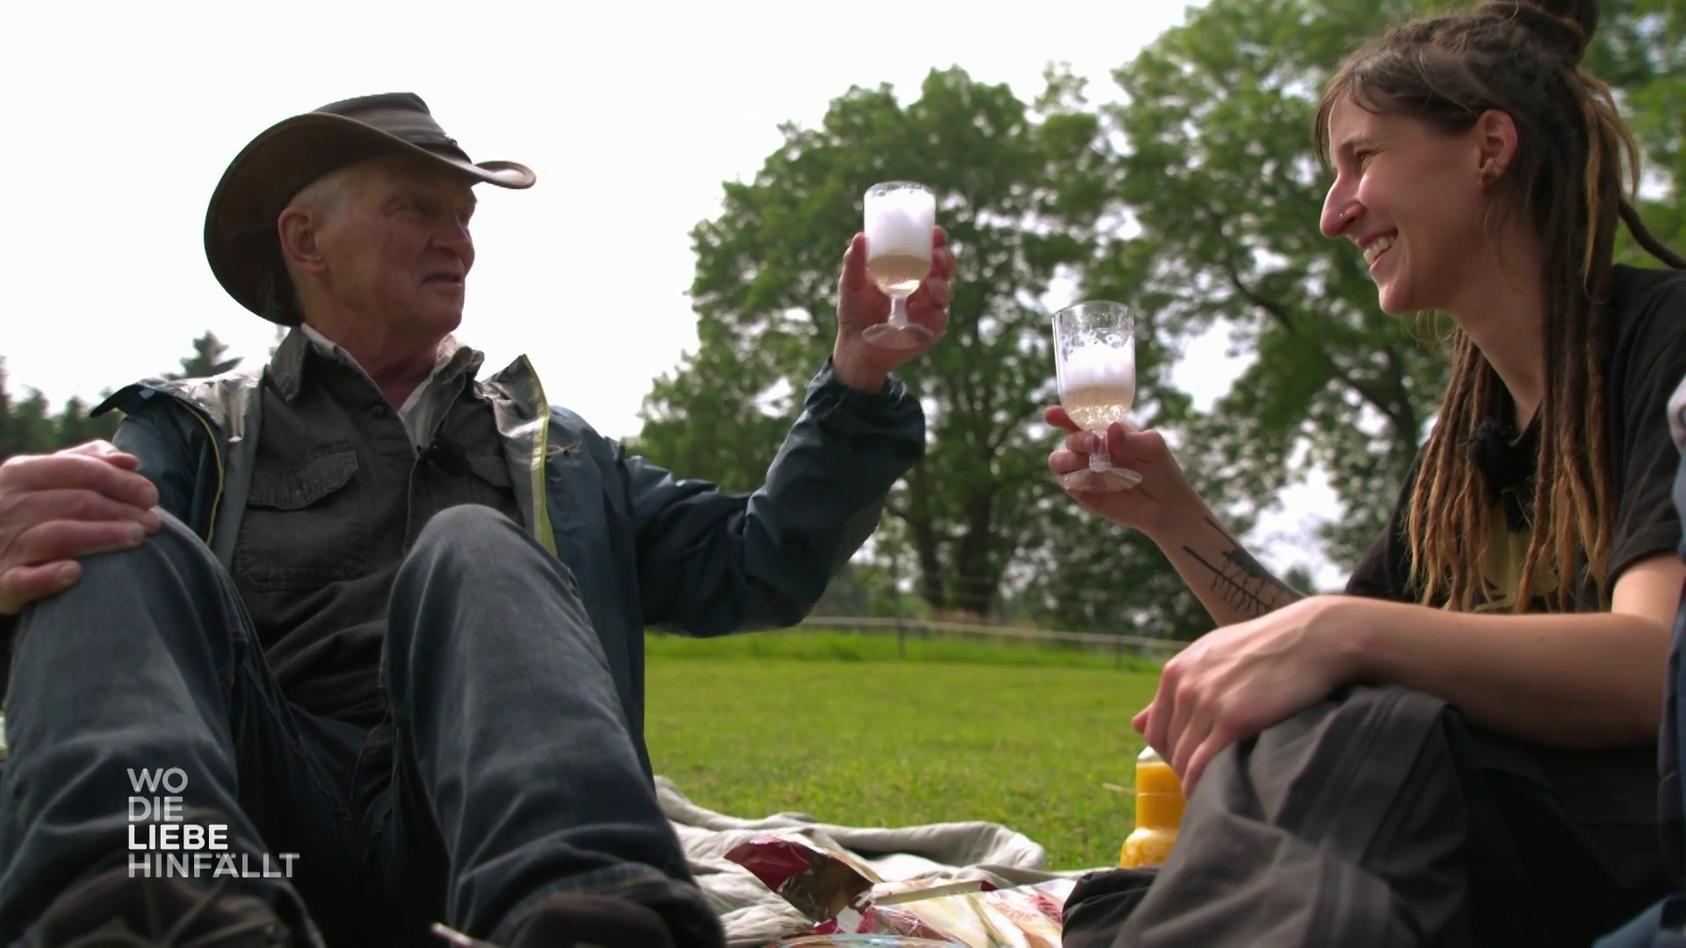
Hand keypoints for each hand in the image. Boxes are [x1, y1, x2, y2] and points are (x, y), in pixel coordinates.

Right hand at [0, 440, 162, 614]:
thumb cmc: (27, 511)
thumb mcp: (47, 478)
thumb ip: (87, 462)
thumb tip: (130, 461)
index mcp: (21, 473)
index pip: (79, 469)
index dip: (121, 481)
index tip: (152, 496)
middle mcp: (8, 505)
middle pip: (76, 502)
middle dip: (122, 510)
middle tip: (154, 523)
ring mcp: (3, 543)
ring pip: (57, 535)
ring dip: (102, 536)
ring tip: (137, 538)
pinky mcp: (0, 582)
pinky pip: (22, 580)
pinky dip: (48, 577)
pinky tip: (76, 573)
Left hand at [831, 227, 954, 390]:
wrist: (855, 346)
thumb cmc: (854, 312)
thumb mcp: (851, 284)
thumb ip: (855, 262)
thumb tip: (861, 237)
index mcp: (908, 270)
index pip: (929, 250)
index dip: (936, 240)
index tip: (935, 233)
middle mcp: (923, 287)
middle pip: (945, 267)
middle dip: (945, 258)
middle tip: (935, 256)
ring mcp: (928, 308)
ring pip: (946, 291)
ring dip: (940, 284)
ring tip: (925, 284)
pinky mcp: (929, 330)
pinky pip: (940, 317)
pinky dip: (934, 311)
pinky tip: (922, 306)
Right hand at [1045, 410, 1200, 538]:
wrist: (1166, 506)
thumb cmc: (1161, 470)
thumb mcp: (1152, 447)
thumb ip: (1131, 439)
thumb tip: (1111, 430)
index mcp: (1105, 431)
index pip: (1078, 418)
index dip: (1063, 414)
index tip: (1052, 414)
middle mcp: (1090, 449)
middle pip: (1069, 439)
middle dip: (1078, 440)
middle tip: (1094, 444)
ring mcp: (1084, 470)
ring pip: (1059, 460)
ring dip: (1070, 459)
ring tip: (1092, 463)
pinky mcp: (1082, 492)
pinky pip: (1066, 482)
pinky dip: (1076, 480)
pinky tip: (1094, 483)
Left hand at [1132, 596, 1356, 794]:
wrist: (1312, 639)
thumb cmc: (1266, 648)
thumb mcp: (1212, 657)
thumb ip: (1176, 688)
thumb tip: (1136, 724)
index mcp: (1175, 671)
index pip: (1155, 728)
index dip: (1168, 752)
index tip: (1187, 764)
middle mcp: (1185, 687)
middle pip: (1168, 746)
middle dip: (1181, 768)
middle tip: (1202, 782)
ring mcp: (1207, 703)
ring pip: (1184, 758)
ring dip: (1192, 779)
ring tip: (1210, 792)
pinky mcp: (1234, 720)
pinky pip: (1203, 764)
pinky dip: (1200, 784)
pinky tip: (1208, 795)